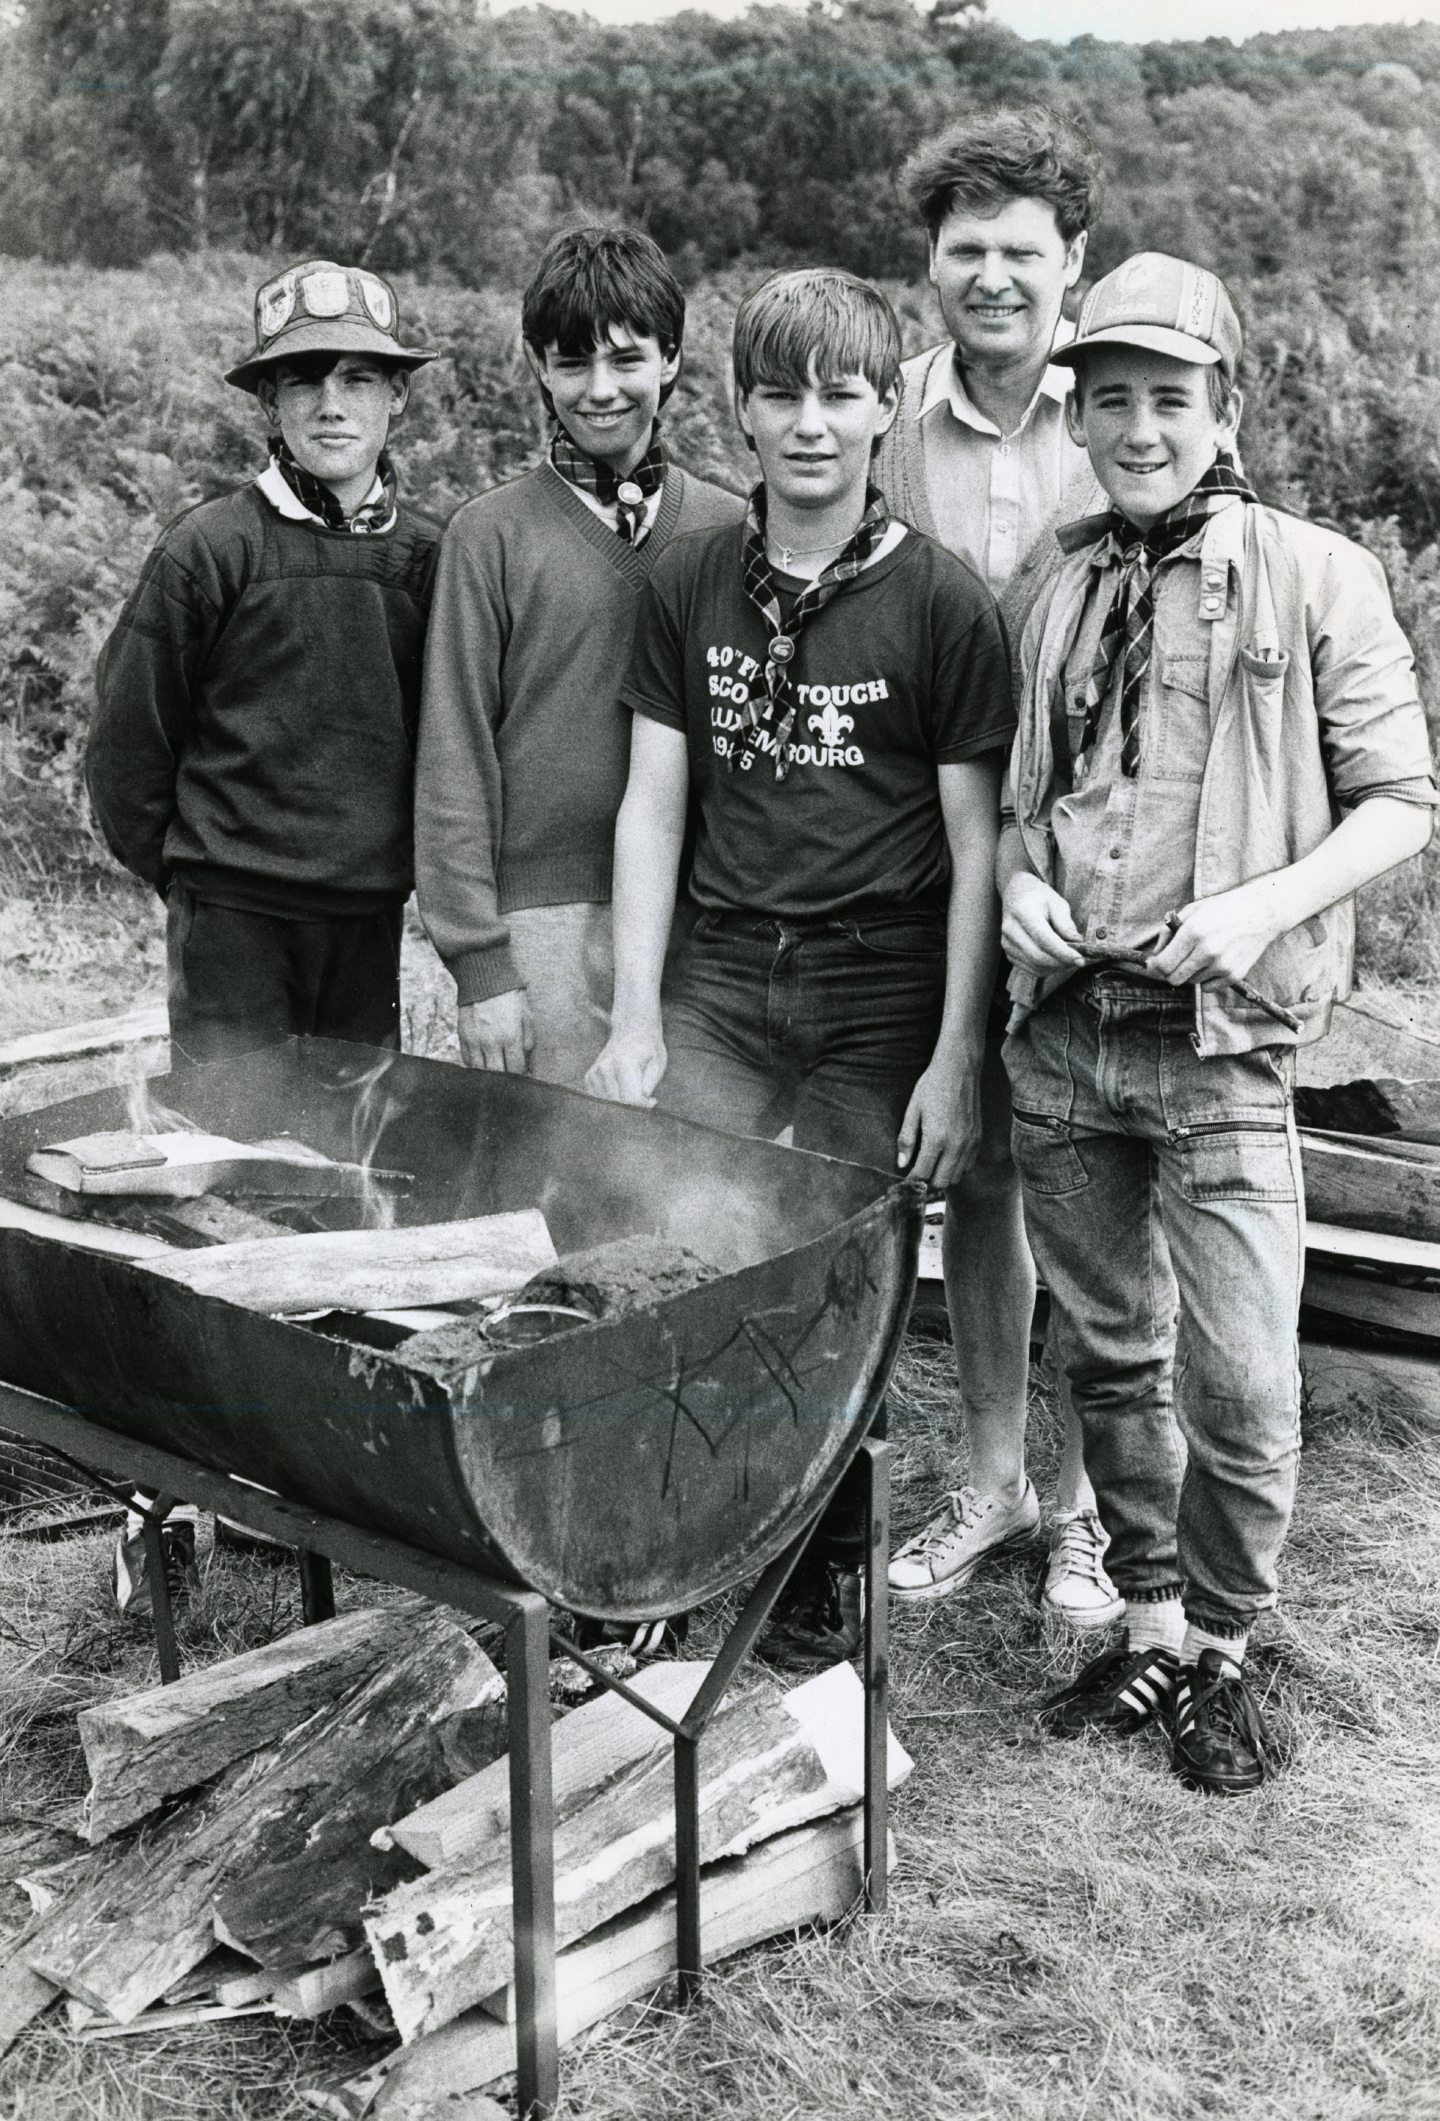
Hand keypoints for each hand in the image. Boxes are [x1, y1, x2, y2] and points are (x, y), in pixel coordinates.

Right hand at [457, 991, 533, 1072]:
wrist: (485, 978)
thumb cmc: (511, 997)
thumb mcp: (527, 1017)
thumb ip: (529, 1042)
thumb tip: (528, 1063)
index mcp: (511, 1037)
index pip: (516, 1069)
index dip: (521, 1073)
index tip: (523, 1072)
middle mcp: (491, 1042)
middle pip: (497, 1074)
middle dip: (506, 1077)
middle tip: (510, 1072)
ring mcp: (475, 1040)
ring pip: (480, 1070)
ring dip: (489, 1072)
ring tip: (497, 1067)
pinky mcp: (463, 1036)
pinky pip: (467, 1060)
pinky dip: (476, 1064)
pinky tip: (483, 1060)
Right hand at [585, 1022, 667, 1107]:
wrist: (632, 1030)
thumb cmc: (648, 1048)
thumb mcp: (658, 1064)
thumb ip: (649, 1086)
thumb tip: (641, 1104)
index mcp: (623, 1065)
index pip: (630, 1100)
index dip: (643, 1106)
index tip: (652, 1100)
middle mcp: (605, 1069)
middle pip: (618, 1104)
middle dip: (633, 1106)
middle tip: (644, 1096)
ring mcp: (594, 1073)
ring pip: (608, 1104)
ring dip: (621, 1103)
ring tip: (633, 1089)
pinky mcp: (589, 1077)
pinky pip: (599, 1099)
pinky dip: (611, 1099)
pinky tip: (620, 1088)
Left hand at [896, 1052, 980, 1188]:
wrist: (959, 1069)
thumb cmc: (932, 1086)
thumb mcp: (913, 1110)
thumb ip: (906, 1139)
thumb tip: (901, 1163)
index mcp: (936, 1139)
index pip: (923, 1173)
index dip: (912, 1182)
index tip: (905, 1182)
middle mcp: (956, 1145)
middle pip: (942, 1182)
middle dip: (928, 1184)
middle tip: (918, 1177)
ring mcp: (970, 1143)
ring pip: (957, 1177)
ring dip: (943, 1177)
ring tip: (932, 1168)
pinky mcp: (978, 1138)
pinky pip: (969, 1165)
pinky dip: (958, 1168)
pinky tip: (947, 1158)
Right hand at [1001, 872, 1086, 975]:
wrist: (1016, 893)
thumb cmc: (1038, 897)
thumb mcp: (1056, 902)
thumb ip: (1065, 923)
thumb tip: (1076, 942)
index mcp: (1023, 912)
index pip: (1043, 939)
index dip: (1063, 952)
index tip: (1080, 959)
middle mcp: (1011, 930)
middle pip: (1038, 956)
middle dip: (1062, 962)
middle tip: (1079, 960)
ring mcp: (1007, 943)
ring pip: (1035, 966)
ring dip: (1056, 967)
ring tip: (1069, 959)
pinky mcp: (1009, 953)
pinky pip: (1030, 969)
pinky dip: (1047, 969)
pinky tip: (1057, 960)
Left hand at [1145, 879, 1293, 989]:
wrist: (1262, 912)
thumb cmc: (1223, 909)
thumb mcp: (1191, 911)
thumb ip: (1168, 933)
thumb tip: (1154, 956)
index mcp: (1194, 932)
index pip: (1163, 964)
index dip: (1153, 968)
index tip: (1151, 965)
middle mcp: (1208, 951)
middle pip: (1174, 979)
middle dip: (1168, 973)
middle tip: (1171, 962)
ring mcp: (1223, 965)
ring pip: (1191, 982)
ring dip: (1190, 972)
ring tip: (1201, 953)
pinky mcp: (1235, 975)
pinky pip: (1208, 987)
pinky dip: (1206, 978)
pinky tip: (1213, 961)